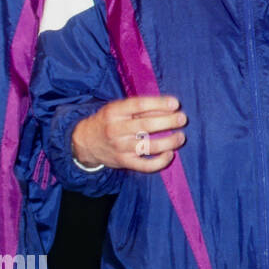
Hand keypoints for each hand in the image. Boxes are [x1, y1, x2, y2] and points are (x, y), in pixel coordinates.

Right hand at [71, 96, 186, 171]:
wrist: (85, 142)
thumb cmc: (109, 121)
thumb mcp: (118, 109)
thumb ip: (141, 108)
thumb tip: (170, 107)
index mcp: (114, 112)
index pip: (138, 105)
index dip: (158, 104)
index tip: (175, 104)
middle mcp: (115, 129)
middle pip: (145, 125)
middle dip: (167, 122)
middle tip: (183, 118)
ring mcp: (119, 147)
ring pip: (147, 146)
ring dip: (168, 142)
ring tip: (181, 137)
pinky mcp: (123, 162)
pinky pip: (144, 165)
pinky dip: (159, 162)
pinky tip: (170, 154)